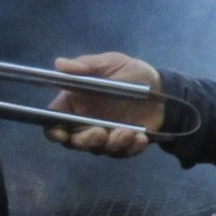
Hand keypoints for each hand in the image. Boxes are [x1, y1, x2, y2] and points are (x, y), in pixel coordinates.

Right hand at [46, 52, 164, 156]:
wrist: (162, 87)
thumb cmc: (130, 72)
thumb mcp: (110, 62)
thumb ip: (86, 64)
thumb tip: (59, 64)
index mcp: (75, 103)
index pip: (55, 121)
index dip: (53, 130)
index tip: (61, 133)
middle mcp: (86, 122)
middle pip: (74, 141)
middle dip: (85, 141)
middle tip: (100, 133)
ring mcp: (106, 135)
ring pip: (99, 150)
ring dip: (112, 144)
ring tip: (128, 132)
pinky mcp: (125, 144)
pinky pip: (123, 153)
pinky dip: (131, 148)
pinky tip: (141, 138)